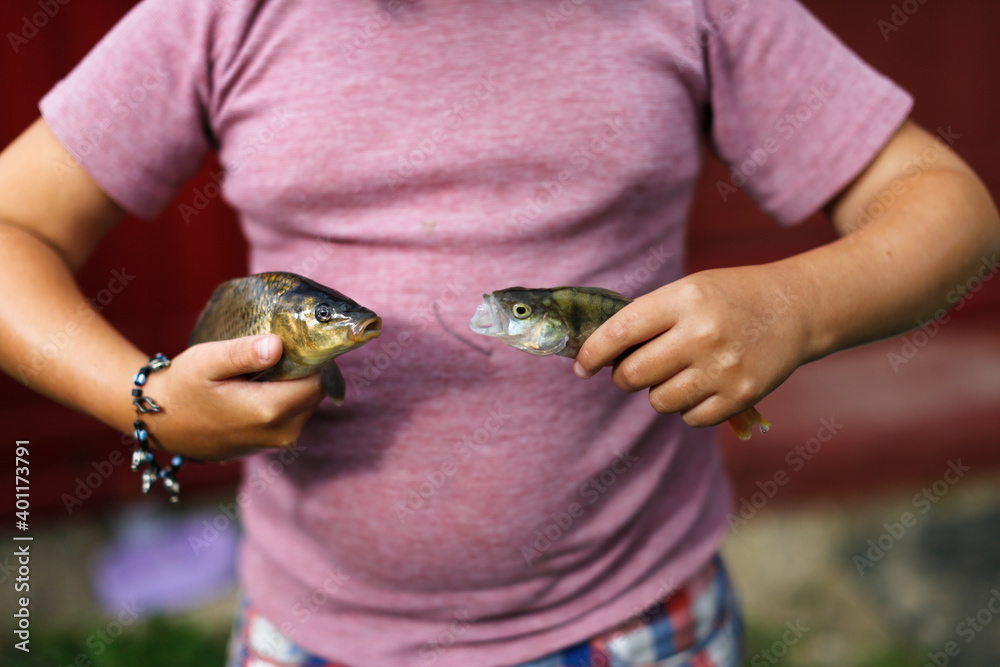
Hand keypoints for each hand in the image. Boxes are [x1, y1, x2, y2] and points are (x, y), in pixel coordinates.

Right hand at [139, 334, 324, 460]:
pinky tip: (256, 388)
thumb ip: (243, 353)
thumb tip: (278, 346)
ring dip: (292, 386)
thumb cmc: (182, 386)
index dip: (311, 359)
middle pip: (315, 393)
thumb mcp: (208, 361)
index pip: (318, 380)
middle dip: (303, 372)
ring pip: (306, 405)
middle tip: (274, 353)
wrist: (158, 422)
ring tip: (262, 370)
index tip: (290, 343)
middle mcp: (280, 433)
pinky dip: (282, 400)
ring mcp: (275, 443)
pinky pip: (291, 417)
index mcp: (269, 410)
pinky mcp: (268, 446)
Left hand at [574, 265, 810, 426]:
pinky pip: (691, 419)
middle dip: (625, 376)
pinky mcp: (741, 396)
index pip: (620, 332)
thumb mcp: (687, 290)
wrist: (796, 309)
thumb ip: (646, 319)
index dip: (593, 353)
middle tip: (635, 370)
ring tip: (678, 373)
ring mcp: (724, 367)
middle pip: (633, 375)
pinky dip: (688, 408)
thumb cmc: (728, 298)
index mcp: (684, 299)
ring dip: (658, 393)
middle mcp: (703, 333)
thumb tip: (599, 357)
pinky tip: (701, 386)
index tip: (582, 366)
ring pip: (659, 401)